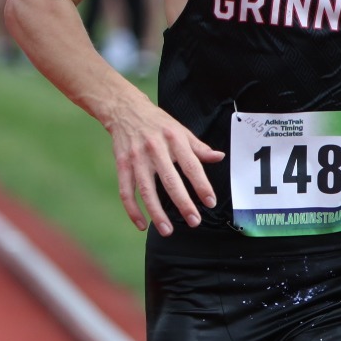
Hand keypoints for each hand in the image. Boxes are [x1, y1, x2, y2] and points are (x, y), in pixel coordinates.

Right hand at [104, 97, 223, 235]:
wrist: (125, 109)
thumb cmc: (158, 123)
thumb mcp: (180, 130)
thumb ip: (199, 147)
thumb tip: (219, 157)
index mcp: (174, 139)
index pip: (191, 165)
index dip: (201, 185)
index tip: (210, 202)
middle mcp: (155, 149)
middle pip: (170, 180)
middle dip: (183, 203)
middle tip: (194, 221)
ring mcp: (136, 158)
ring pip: (146, 190)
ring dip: (156, 212)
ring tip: (167, 230)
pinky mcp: (122, 165)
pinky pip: (126, 191)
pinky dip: (132, 210)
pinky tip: (142, 224)